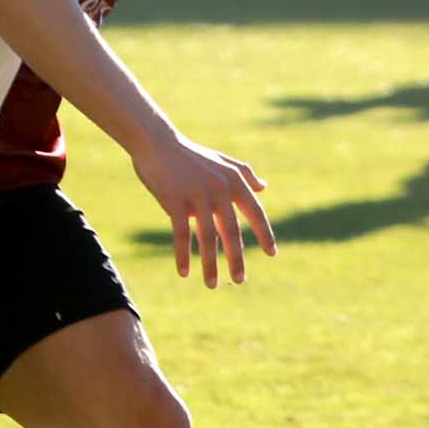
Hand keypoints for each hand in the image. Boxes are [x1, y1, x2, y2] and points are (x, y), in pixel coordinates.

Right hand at [133, 128, 274, 287]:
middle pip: (232, 231)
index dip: (265, 234)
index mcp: (233, 181)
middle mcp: (219, 188)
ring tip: (212, 285)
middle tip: (239, 280)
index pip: (255, 211)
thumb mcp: (221, 160)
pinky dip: (183, 255)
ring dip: (210, 264)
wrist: (157, 142)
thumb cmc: (190, 155)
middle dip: (236, 258)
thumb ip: (244, 173)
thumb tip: (263, 188)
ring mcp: (197, 194)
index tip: (272, 254)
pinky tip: (184, 272)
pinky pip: (181, 234)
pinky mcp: (175, 200)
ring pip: (207, 237)